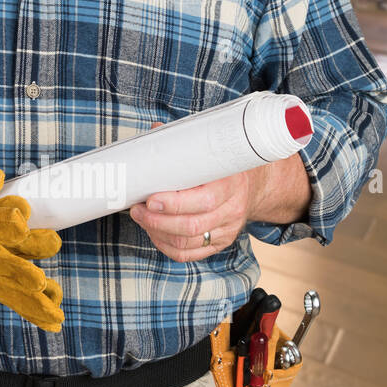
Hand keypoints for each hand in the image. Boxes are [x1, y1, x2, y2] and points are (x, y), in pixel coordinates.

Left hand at [128, 121, 267, 260]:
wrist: (250, 186)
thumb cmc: (220, 166)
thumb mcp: (208, 152)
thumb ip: (180, 143)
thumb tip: (154, 131)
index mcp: (229, 183)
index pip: (203, 200)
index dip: (174, 203)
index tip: (150, 199)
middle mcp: (231, 209)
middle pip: (192, 225)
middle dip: (157, 220)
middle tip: (137, 209)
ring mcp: (226, 229)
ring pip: (188, 242)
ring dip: (157, 232)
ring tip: (141, 218)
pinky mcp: (219, 242)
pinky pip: (189, 254)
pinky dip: (166, 246)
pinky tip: (154, 233)